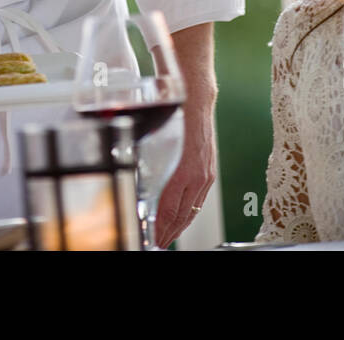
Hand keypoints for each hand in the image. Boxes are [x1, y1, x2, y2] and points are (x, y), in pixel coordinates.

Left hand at [153, 100, 215, 248]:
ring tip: (170, 236)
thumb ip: (146, 162)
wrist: (196, 98)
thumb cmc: (175, 114)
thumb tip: (133, 178)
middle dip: (170, 233)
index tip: (153, 239)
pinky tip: (185, 214)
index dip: (160, 229)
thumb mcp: (154, 139)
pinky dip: (190, 211)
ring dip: (181, 226)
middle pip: (182, 215)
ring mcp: (206, 174)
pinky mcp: (209, 169)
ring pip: (193, 209)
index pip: (169, 210)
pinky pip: (199, 198)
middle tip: (159, 244)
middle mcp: (198, 176)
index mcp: (184, 172)